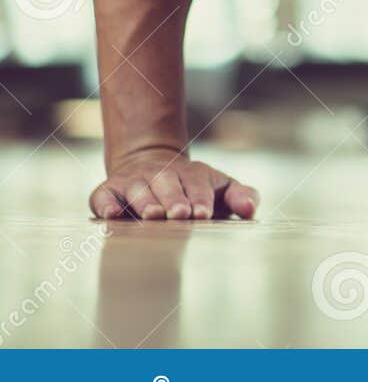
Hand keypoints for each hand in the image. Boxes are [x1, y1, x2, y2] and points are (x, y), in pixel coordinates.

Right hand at [89, 148, 259, 220]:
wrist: (151, 166)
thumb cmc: (195, 189)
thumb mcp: (221, 189)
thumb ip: (241, 196)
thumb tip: (251, 210)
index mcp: (193, 174)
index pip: (198, 184)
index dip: (200, 198)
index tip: (203, 214)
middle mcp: (162, 174)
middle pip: (168, 184)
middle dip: (174, 199)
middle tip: (179, 215)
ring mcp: (134, 181)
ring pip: (138, 188)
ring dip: (145, 202)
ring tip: (152, 216)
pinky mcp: (109, 191)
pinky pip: (103, 196)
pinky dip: (106, 204)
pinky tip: (112, 215)